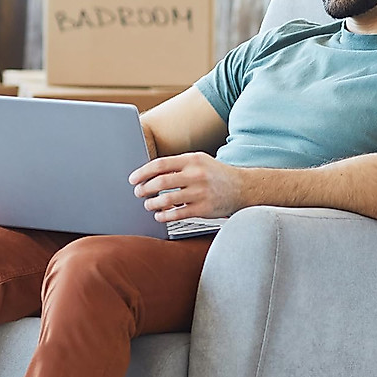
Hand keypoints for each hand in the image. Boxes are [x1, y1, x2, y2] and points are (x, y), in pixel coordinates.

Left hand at [128, 152, 243, 221]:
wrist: (243, 188)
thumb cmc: (217, 174)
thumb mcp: (200, 161)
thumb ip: (178, 165)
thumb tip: (151, 173)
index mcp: (192, 160)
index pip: (160, 164)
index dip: (143, 172)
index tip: (133, 179)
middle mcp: (196, 175)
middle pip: (160, 182)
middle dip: (144, 189)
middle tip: (138, 193)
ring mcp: (200, 192)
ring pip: (167, 200)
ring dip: (152, 204)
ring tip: (148, 205)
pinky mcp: (204, 209)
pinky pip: (178, 214)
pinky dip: (164, 216)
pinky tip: (159, 216)